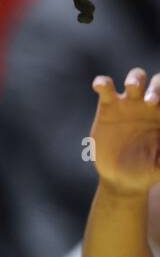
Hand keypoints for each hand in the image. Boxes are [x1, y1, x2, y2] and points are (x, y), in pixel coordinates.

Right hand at [90, 69, 159, 194]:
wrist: (122, 179)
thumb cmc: (148, 172)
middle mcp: (150, 106)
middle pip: (157, 82)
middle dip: (157, 87)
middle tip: (150, 102)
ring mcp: (129, 104)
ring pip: (136, 78)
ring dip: (135, 78)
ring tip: (132, 87)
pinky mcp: (108, 106)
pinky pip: (106, 87)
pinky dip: (103, 83)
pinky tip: (101, 86)